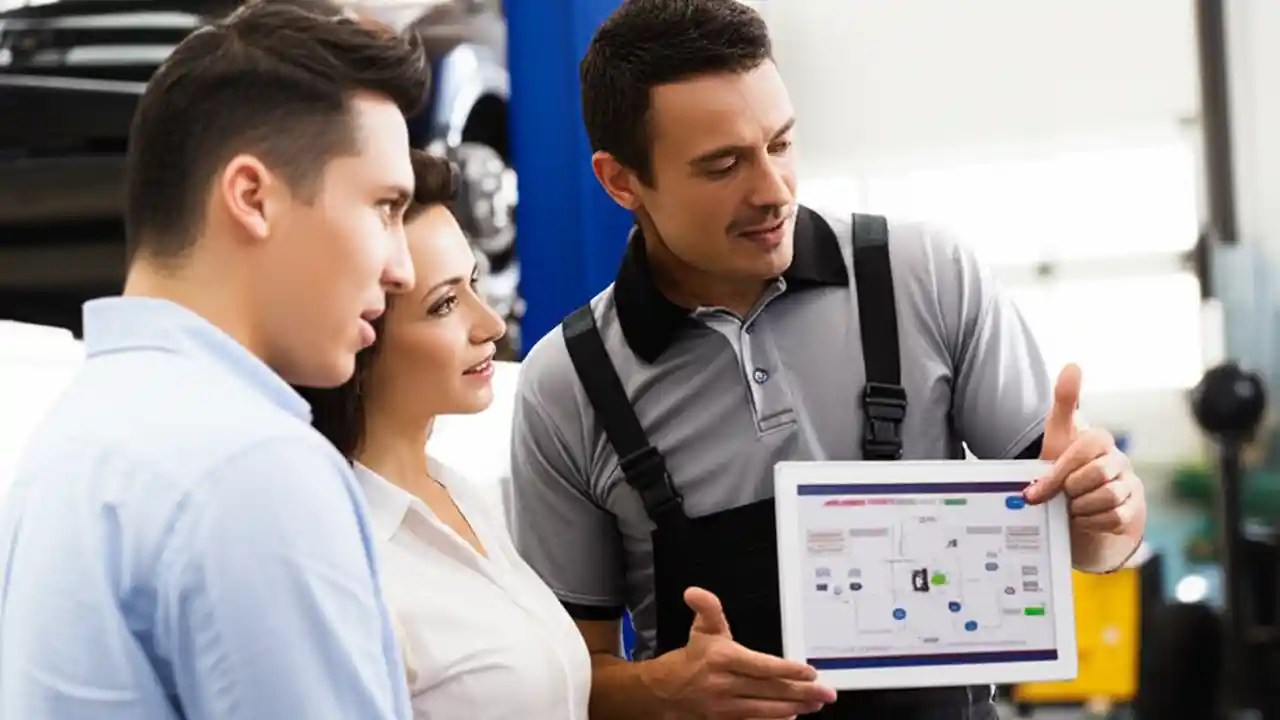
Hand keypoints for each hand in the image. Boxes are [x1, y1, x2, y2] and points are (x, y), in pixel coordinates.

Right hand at [644, 587, 836, 718]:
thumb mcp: (702, 629)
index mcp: (723, 659)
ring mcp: (725, 707)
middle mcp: (725, 684)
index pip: (762, 666)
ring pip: (765, 709)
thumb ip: (707, 608)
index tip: (810, 672)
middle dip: (801, 692)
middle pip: (770, 690)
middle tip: (826, 693)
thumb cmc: (692, 658)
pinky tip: (791, 717)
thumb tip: (694, 592)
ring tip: (815, 704)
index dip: (788, 669)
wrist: (664, 691)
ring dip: (794, 708)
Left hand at [1024, 364, 1146, 572]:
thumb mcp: (1058, 435)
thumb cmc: (1066, 468)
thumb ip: (1064, 401)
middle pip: (1096, 474)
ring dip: (1080, 507)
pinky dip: (1091, 521)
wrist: (1077, 510)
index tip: (1035, 490)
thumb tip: (1073, 365)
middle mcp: (1119, 460)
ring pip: (1106, 497)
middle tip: (1059, 495)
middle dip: (1070, 489)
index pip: (1086, 447)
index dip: (1058, 471)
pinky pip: (1114, 517)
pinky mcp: (1133, 510)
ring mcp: (1130, 485)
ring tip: (1070, 506)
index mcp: (1100, 440)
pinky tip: (1082, 518)